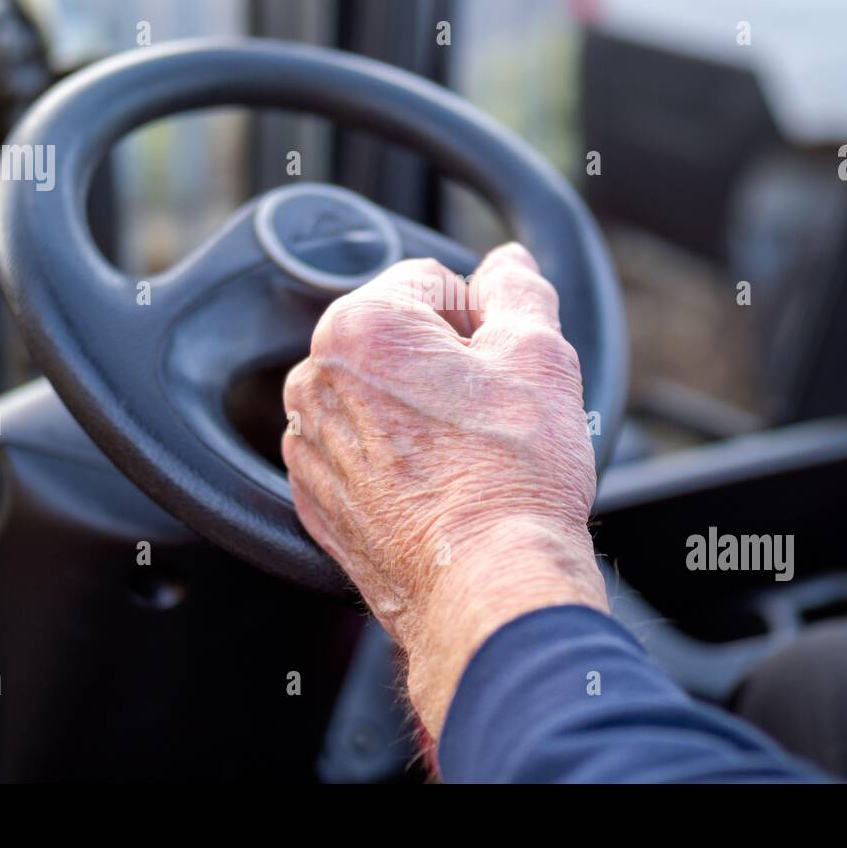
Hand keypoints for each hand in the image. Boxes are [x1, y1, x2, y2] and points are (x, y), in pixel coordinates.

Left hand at [282, 242, 607, 736]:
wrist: (486, 585)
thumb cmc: (513, 474)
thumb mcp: (537, 356)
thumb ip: (517, 289)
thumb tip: (506, 262)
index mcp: (361, 326)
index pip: (429, 281)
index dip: (480, 316)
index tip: (502, 365)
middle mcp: (316, 380)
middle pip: (395, 337)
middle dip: (443, 361)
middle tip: (492, 411)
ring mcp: (308, 444)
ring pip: (376, 395)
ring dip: (418, 408)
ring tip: (466, 452)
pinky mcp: (315, 499)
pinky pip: (358, 451)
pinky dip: (395, 457)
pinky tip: (439, 485)